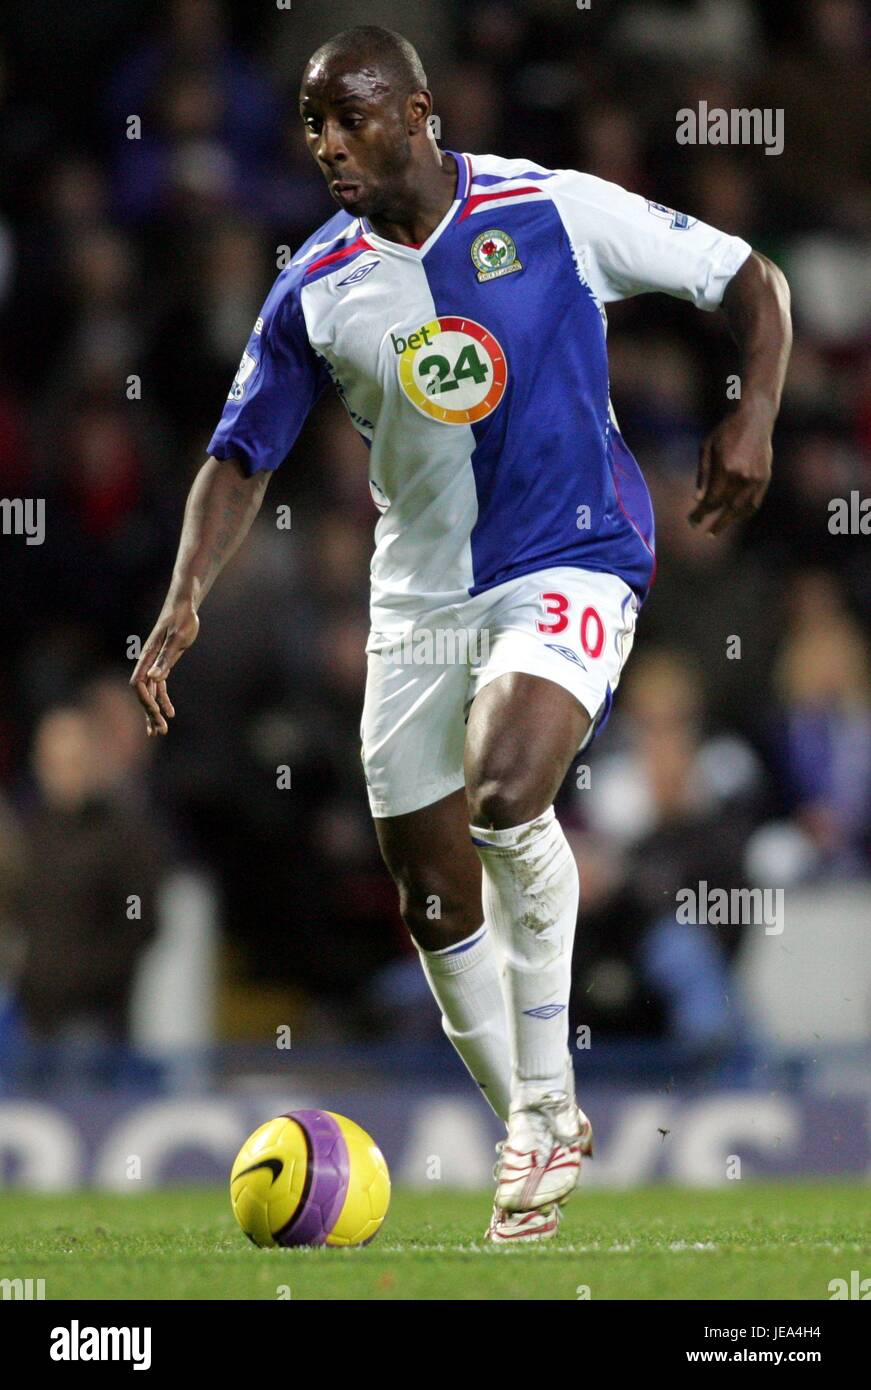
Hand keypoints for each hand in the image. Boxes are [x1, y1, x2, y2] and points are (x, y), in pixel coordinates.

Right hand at [130, 600, 199, 735]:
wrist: (184, 604)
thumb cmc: (183, 618)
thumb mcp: (178, 637)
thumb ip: (166, 658)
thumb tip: (155, 678)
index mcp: (148, 656)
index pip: (139, 683)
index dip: (146, 700)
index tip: (158, 713)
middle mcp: (148, 662)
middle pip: (143, 693)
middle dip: (149, 713)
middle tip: (159, 732)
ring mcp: (155, 663)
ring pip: (150, 693)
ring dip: (154, 712)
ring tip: (160, 730)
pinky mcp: (164, 663)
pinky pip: (159, 687)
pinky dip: (162, 700)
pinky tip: (169, 713)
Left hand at [689, 402, 773, 535]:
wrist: (754, 417)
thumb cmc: (726, 431)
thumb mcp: (706, 448)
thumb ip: (702, 476)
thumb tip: (697, 500)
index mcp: (726, 470)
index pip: (711, 501)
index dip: (701, 514)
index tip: (692, 521)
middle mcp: (742, 477)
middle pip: (727, 509)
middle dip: (715, 522)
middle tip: (705, 533)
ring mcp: (756, 479)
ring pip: (742, 509)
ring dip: (730, 521)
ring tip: (718, 529)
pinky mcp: (765, 478)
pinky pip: (755, 502)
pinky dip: (744, 512)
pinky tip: (735, 516)